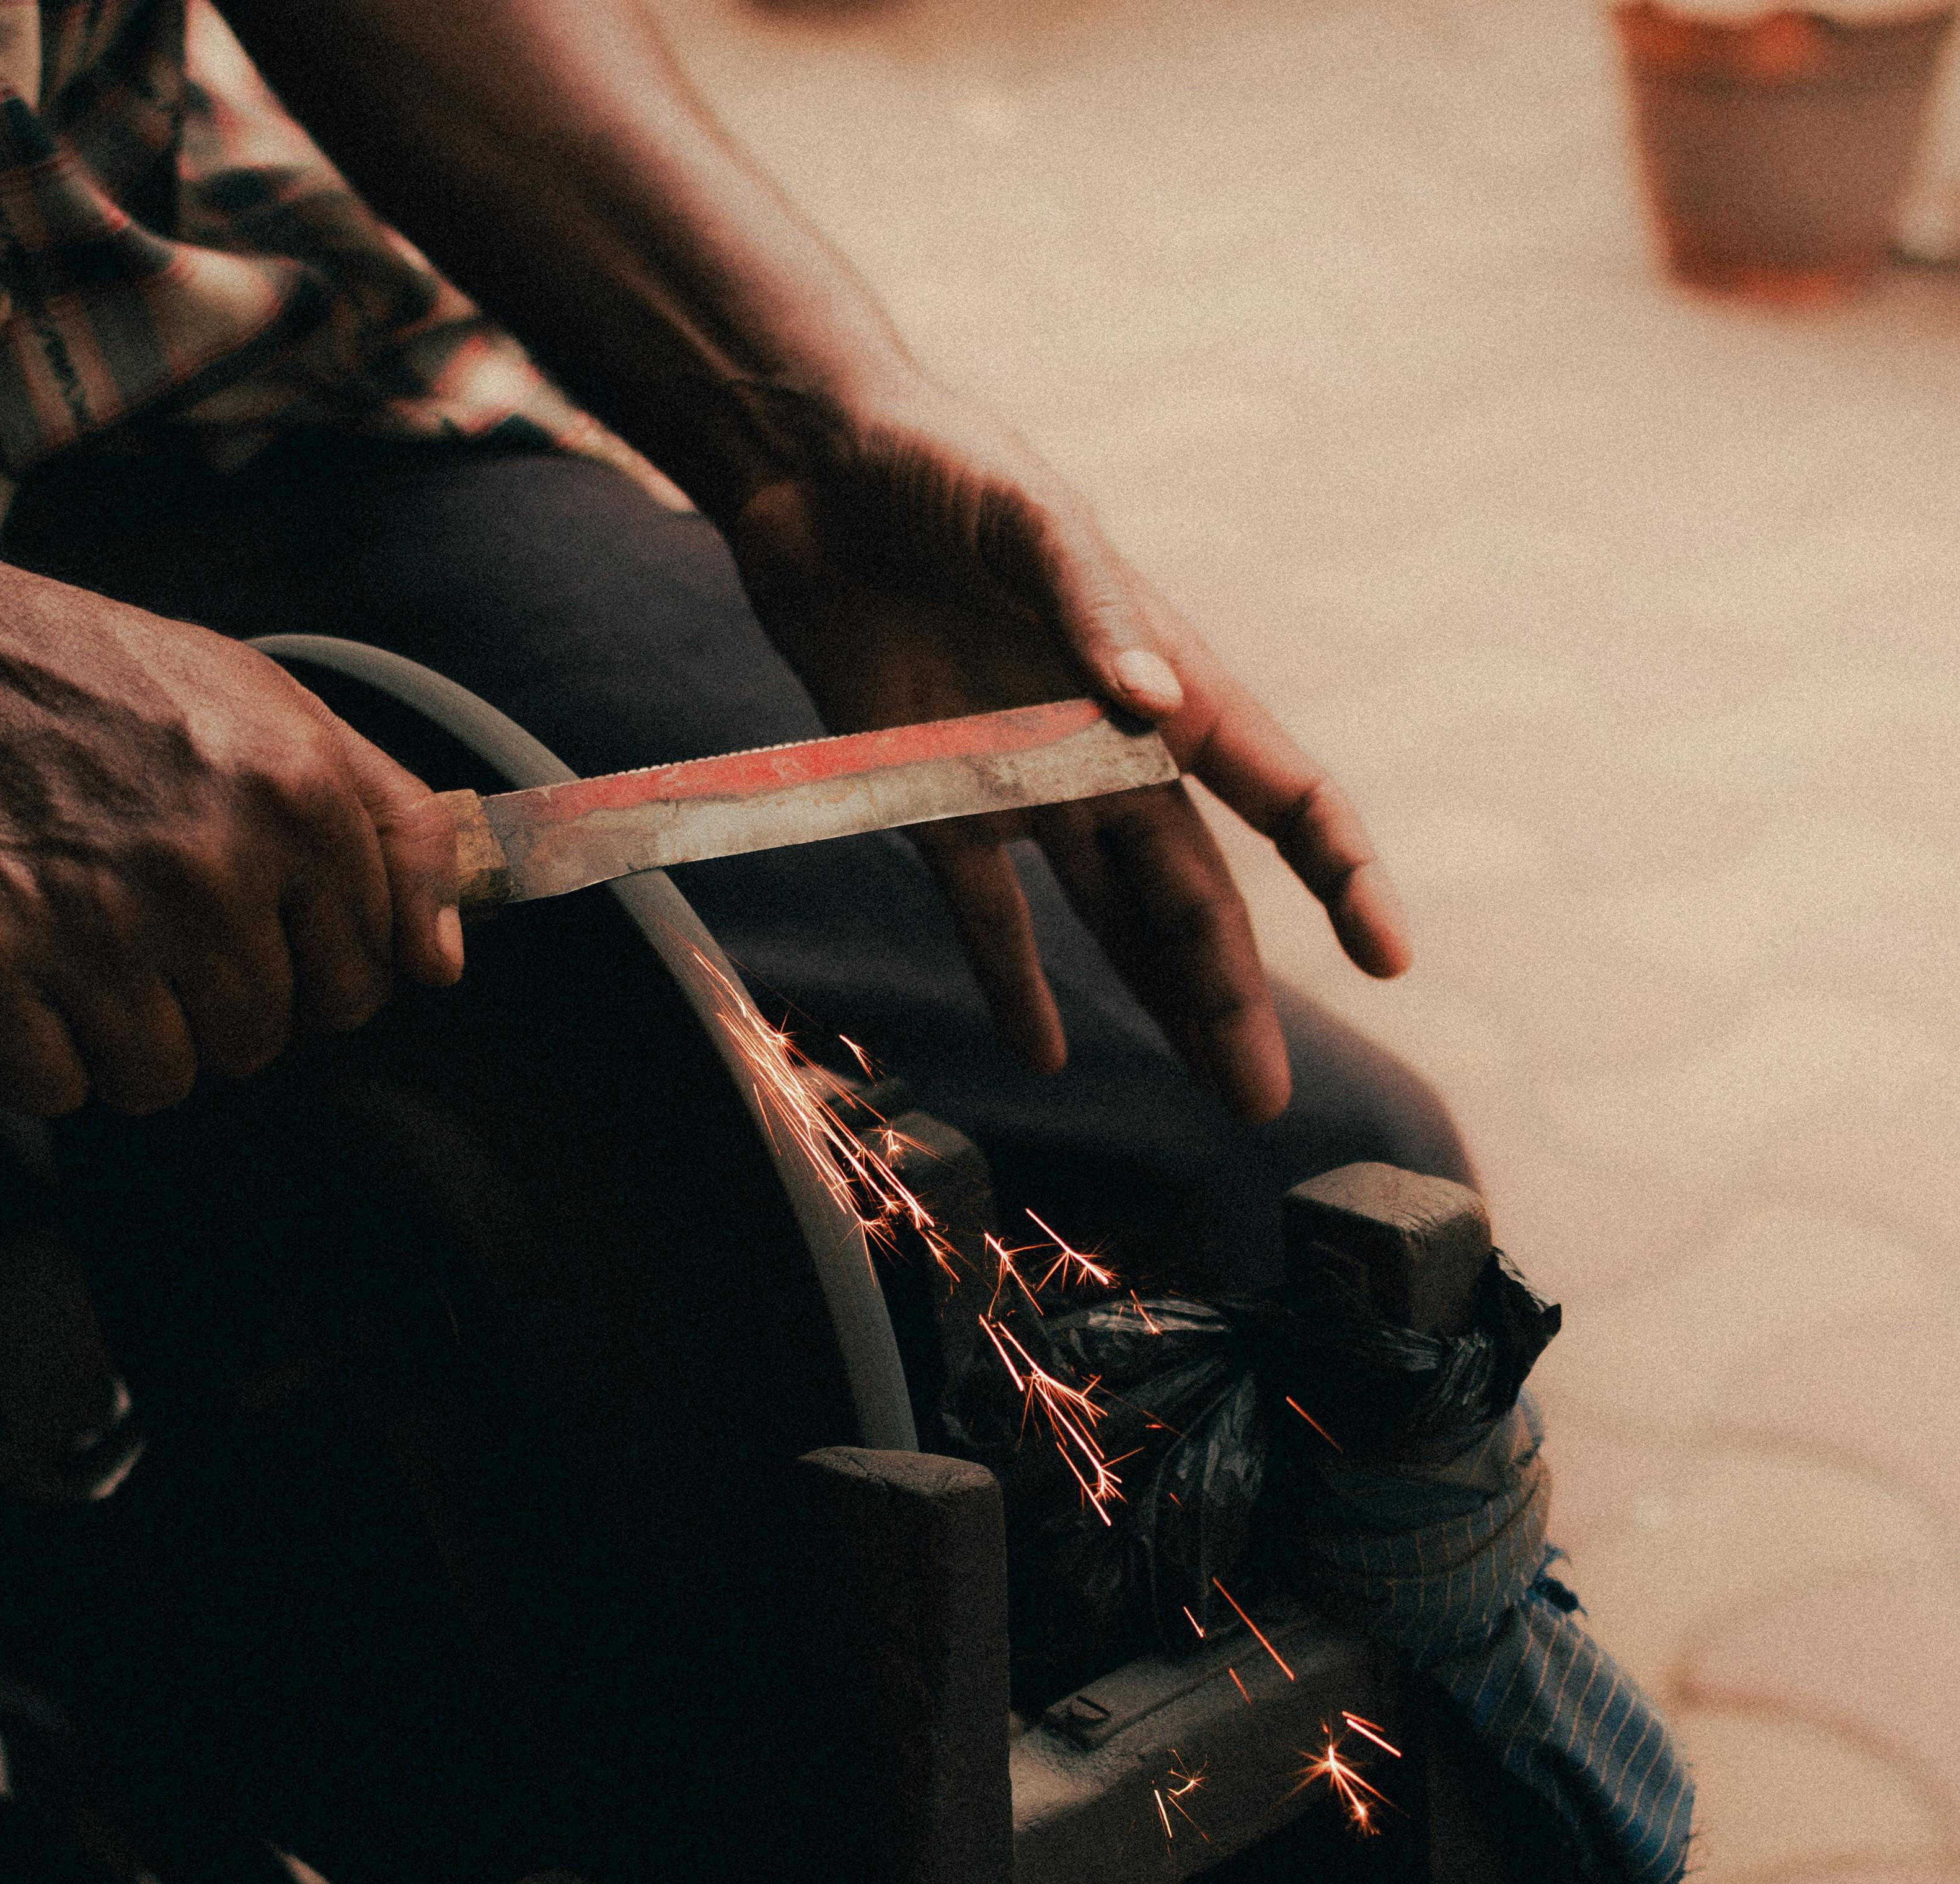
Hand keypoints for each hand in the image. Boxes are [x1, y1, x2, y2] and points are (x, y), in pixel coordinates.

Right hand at [0, 482, 461, 1117]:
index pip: (357, 986)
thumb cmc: (93, 679)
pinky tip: (8, 963)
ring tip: (71, 937)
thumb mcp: (270, 709)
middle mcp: (206, 867)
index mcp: (296, 800)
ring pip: (161, 1080)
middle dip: (205, 1001)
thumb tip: (445, 966)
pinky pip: (53, 1089)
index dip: (301, 969)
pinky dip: (29, 1050)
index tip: (243, 923)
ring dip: (117, 1035)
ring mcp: (92, 923)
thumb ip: (391, 828)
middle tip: (133, 914)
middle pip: (257, 1041)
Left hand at [724, 385, 1408, 1119]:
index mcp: (1167, 683)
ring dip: (1157, 1004)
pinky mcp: (936, 800)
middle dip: (1230, 998)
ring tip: (1209, 1090)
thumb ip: (1092, 611)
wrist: (811, 469)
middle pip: (1194, 896)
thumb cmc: (938, 466)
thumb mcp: (1026, 519)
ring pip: (1114, 920)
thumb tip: (1154, 706)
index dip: (1341, 876)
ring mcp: (1028, 783)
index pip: (1285, 795)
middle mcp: (1111, 750)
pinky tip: (1047, 1053)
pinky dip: (1013, 982)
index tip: (1388, 956)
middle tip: (1261, 1101)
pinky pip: (989, 913)